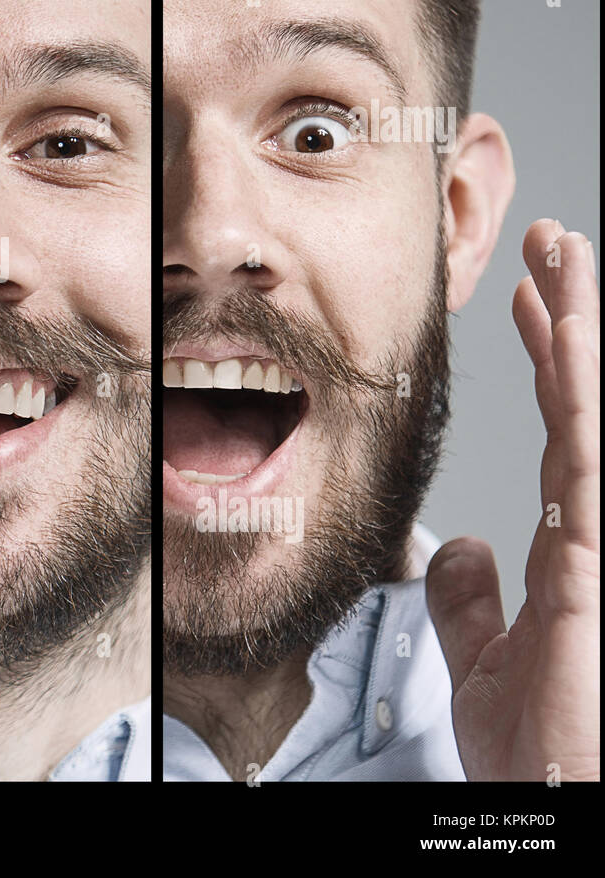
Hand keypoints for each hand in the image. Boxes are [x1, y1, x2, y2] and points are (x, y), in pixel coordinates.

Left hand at [427, 219, 598, 781]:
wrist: (560, 807)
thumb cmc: (541, 748)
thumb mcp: (482, 659)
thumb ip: (470, 598)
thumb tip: (459, 542)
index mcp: (570, 542)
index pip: (558, 429)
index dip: (547, 359)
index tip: (526, 299)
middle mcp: (594, 529)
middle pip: (583, 403)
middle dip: (571, 317)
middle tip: (551, 242)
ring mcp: (603, 541)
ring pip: (593, 415)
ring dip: (579, 332)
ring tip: (563, 257)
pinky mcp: (596, 564)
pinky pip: (588, 464)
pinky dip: (581, 398)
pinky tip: (570, 337)